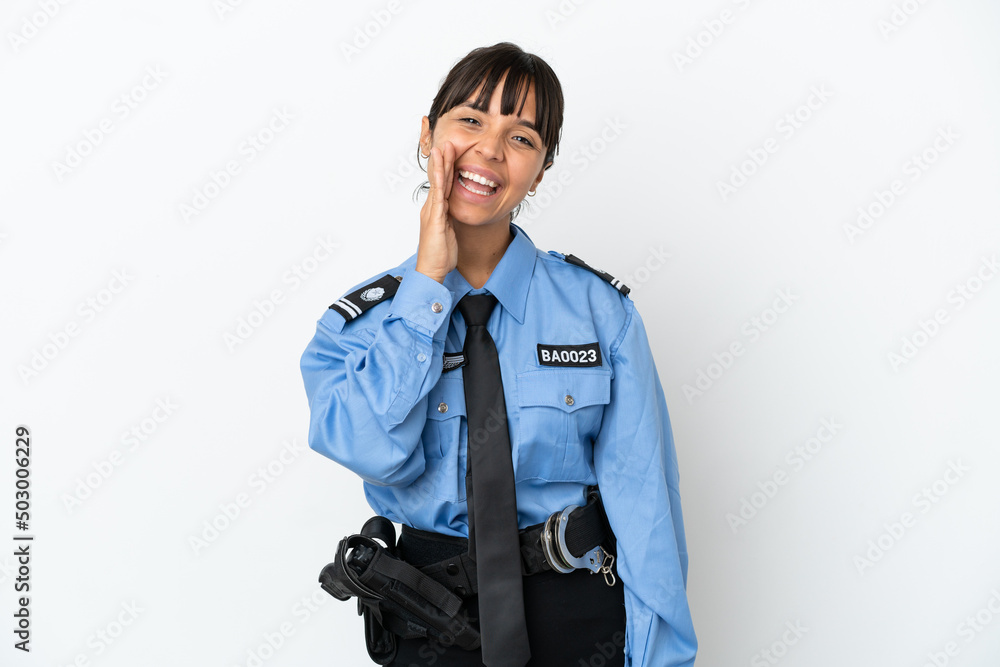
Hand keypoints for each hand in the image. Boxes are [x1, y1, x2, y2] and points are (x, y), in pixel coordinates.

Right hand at [416, 142, 457, 283]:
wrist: (431, 270)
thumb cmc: (439, 255)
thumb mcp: (448, 233)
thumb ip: (449, 220)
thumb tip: (453, 213)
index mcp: (436, 211)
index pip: (441, 185)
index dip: (445, 169)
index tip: (450, 154)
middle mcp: (432, 208)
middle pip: (438, 180)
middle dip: (443, 161)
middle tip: (447, 142)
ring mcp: (432, 212)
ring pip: (437, 184)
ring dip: (440, 165)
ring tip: (442, 148)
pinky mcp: (435, 219)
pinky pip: (438, 196)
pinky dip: (439, 181)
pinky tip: (441, 170)